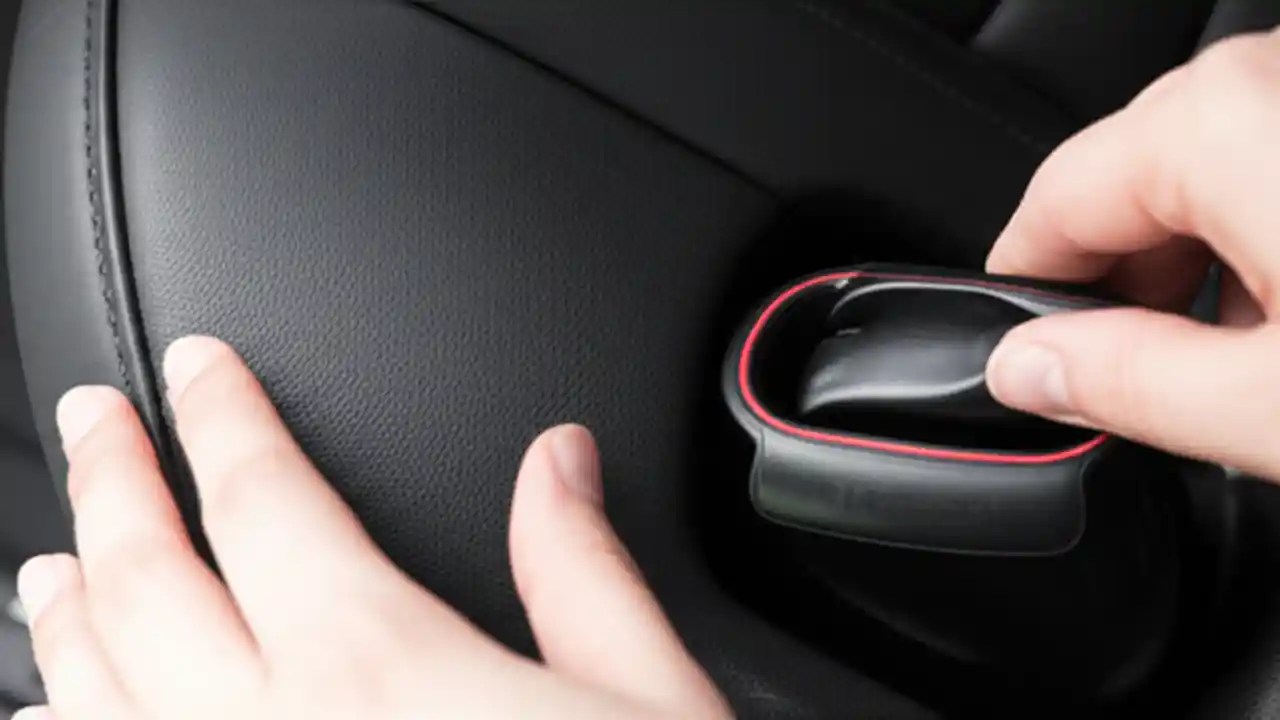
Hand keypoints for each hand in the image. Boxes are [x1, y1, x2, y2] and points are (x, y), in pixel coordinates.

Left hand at [14, 337, 729, 718]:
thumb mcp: (646, 703)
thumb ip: (583, 571)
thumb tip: (559, 461)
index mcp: (381, 670)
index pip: (266, 498)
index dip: (224, 416)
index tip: (198, 367)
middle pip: (148, 579)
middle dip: (113, 482)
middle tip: (91, 417)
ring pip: (94, 698)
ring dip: (65, 614)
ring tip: (46, 560)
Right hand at [984, 28, 1279, 479]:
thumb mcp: (1279, 410)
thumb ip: (1126, 385)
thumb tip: (1028, 367)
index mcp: (1224, 124)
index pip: (1055, 200)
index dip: (1019, 288)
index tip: (1013, 352)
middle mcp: (1278, 76)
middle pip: (1132, 180)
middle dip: (1118, 283)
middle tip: (1128, 383)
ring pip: (1213, 168)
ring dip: (1201, 262)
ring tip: (1239, 365)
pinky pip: (1276, 160)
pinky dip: (1268, 231)